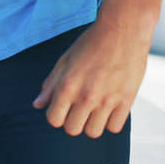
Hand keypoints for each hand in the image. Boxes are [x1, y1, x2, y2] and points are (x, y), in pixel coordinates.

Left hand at [32, 14, 150, 137]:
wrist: (122, 30)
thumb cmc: (90, 44)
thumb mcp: (65, 60)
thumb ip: (51, 85)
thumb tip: (37, 105)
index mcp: (67, 85)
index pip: (53, 120)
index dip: (55, 115)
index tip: (62, 107)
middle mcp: (86, 96)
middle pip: (72, 130)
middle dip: (72, 121)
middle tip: (78, 107)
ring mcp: (107, 100)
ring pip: (93, 133)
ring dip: (91, 124)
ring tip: (94, 108)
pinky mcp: (127, 101)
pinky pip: (114, 128)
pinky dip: (110, 122)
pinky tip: (108, 107)